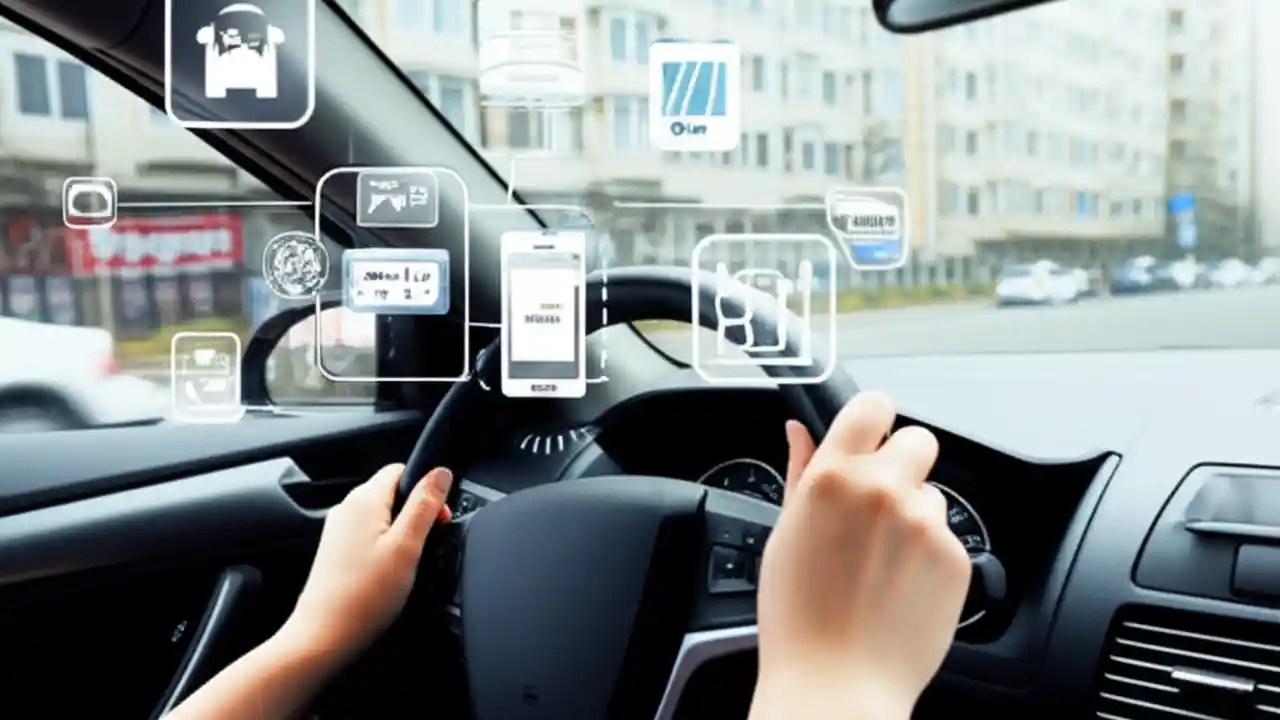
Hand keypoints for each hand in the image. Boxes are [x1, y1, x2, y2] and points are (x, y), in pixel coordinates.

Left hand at [281, 463, 453, 661]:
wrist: (324, 635)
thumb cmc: (363, 595)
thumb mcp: (407, 546)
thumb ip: (425, 504)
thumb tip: (441, 472)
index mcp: (365, 498)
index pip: (402, 469)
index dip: (426, 489)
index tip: (437, 518)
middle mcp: (347, 508)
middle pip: (393, 492)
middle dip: (416, 513)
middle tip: (425, 545)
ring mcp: (339, 530)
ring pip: (382, 516)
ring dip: (401, 533)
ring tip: (406, 564)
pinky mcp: (336, 551)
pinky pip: (369, 536)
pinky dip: (385, 547)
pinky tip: (388, 573)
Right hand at [751, 392, 970, 719]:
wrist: (837, 683)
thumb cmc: (798, 619)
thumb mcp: (784, 535)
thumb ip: (800, 472)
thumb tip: (799, 431)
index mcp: (832, 477)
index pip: (872, 406)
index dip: (874, 419)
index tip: (871, 435)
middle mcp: (883, 490)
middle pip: (917, 440)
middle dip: (902, 464)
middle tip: (879, 505)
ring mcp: (924, 523)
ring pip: (932, 494)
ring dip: (914, 516)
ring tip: (882, 563)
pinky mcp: (955, 557)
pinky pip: (946, 537)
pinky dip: (928, 555)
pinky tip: (899, 586)